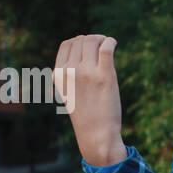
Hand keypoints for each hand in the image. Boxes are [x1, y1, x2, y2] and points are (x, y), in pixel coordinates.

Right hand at [55, 34, 124, 165]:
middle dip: (92, 40)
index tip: (90, 48)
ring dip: (102, 39)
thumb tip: (84, 49)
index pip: (67, 44)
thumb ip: (70, 72)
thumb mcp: (68, 91)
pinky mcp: (105, 76)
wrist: (96, 134)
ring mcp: (86, 73)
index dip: (79, 42)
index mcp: (58, 73)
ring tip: (108, 45)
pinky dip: (111, 41)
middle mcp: (70, 71)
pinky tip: (114, 44)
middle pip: (81, 40)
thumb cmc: (85, 114)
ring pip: (93, 40)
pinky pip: (106, 48)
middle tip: (102, 47)